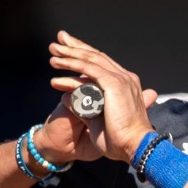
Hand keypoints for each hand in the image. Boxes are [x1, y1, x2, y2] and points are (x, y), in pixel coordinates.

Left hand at [48, 30, 159, 162]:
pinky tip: (58, 61)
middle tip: (59, 39)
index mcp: (126, 85)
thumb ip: (86, 107)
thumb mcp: (99, 120)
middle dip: (76, 47)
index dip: (85, 54)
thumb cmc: (120, 141)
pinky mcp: (113, 83)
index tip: (68, 49)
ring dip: (70, 53)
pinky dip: (71, 64)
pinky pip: (88, 69)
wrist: (134, 147)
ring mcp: (120, 79)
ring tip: (53, 49)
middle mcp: (125, 78)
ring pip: (91, 59)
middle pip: (97, 56)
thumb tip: (69, 98)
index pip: (103, 64)